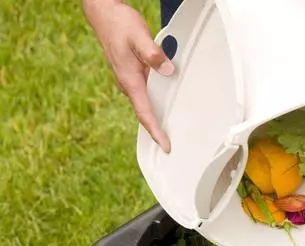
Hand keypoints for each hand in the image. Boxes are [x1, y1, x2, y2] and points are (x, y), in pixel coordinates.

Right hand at [83, 0, 173, 152]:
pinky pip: (146, 91)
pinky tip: (168, 100)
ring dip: (158, 114)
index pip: (144, 113)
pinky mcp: (132, 73)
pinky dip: (157, 99)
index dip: (155, 131)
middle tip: (171, 145)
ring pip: (146, 101)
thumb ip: (154, 55)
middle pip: (146, 112)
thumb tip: (168, 71)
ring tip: (173, 128)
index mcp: (129, 80)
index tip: (164, 145)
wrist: (104, 13)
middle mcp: (128, 83)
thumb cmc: (119, 24)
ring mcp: (129, 79)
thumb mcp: (139, 37)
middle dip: (158, 129)